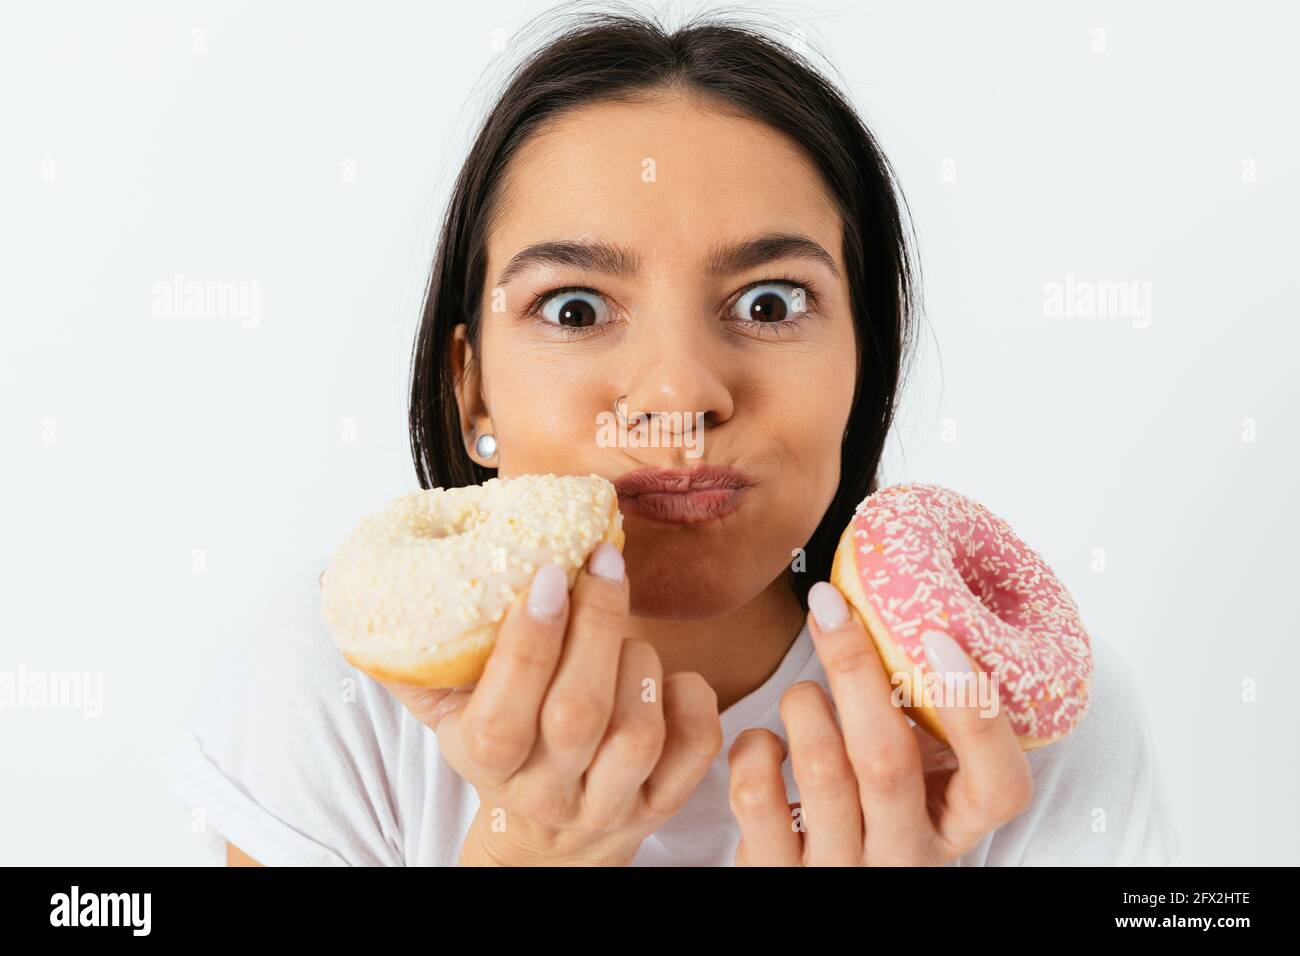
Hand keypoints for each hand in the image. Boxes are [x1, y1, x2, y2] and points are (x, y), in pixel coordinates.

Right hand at [375, 543, 723, 865]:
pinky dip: (692, 701)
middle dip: (596, 625)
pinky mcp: (662, 803)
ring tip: (625, 632)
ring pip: (638, 732)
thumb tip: (346, 584)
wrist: (545, 842)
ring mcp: (610, 802)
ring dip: (639, 663)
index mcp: (489, 760)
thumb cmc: (499, 748)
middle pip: (580, 712)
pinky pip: (693, 751)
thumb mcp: (446, 713)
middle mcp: (549, 790)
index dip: (531, 641)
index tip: (546, 572)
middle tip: (602, 561)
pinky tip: (668, 676)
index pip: (507, 711)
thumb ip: (412, 655)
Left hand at [727, 580, 1032, 865]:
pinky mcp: (775, 870)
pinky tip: (770, 743)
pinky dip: (756, 744)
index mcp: (954, 827)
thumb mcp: (915, 773)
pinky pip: (756, 791)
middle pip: (888, 761)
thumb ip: (920, 715)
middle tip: (831, 607)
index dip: (978, 715)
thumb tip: (898, 596)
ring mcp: (838, 870)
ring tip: (805, 695)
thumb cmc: (866, 807)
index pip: (1001, 788)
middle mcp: (903, 856)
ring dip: (804, 705)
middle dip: (856, 669)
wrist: (810, 880)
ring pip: (820, 768)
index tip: (939, 640)